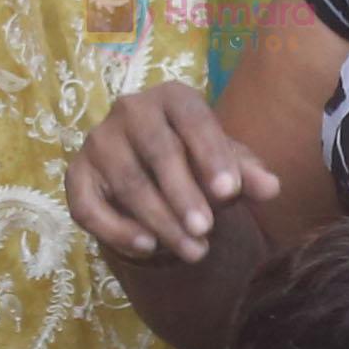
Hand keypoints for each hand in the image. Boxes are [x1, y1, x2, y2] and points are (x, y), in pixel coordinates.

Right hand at [65, 81, 281, 263]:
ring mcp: (98, 141)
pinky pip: (88, 206)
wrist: (148, 169)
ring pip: (127, 183)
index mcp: (172, 97)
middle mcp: (130, 109)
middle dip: (184, 195)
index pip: (193, 119)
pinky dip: (116, 230)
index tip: (230, 193)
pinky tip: (147, 248)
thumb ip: (247, 174)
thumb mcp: (224, 165)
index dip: (211, 155)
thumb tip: (271, 188)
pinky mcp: (76, 174)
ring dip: (160, 221)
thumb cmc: (195, 161)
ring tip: (192, 251)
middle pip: (158, 151)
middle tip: (206, 231)